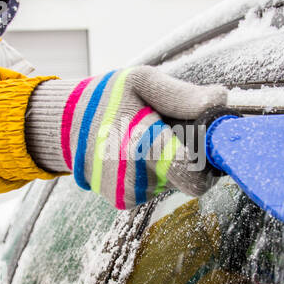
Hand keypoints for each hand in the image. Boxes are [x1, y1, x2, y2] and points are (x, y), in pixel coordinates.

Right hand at [24, 66, 227, 208]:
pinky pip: (158, 187)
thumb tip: (219, 100)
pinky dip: (155, 171)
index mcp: (141, 147)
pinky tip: (136, 153)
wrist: (63, 126)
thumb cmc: (105, 99)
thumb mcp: (140, 82)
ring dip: (171, 163)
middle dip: (192, 161)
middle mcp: (135, 179)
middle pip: (191, 182)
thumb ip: (181, 95)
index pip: (195, 175)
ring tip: (147, 139)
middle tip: (176, 136)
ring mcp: (130, 193)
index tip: (206, 141)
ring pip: (175, 184)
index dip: (208, 160)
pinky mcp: (125, 201)